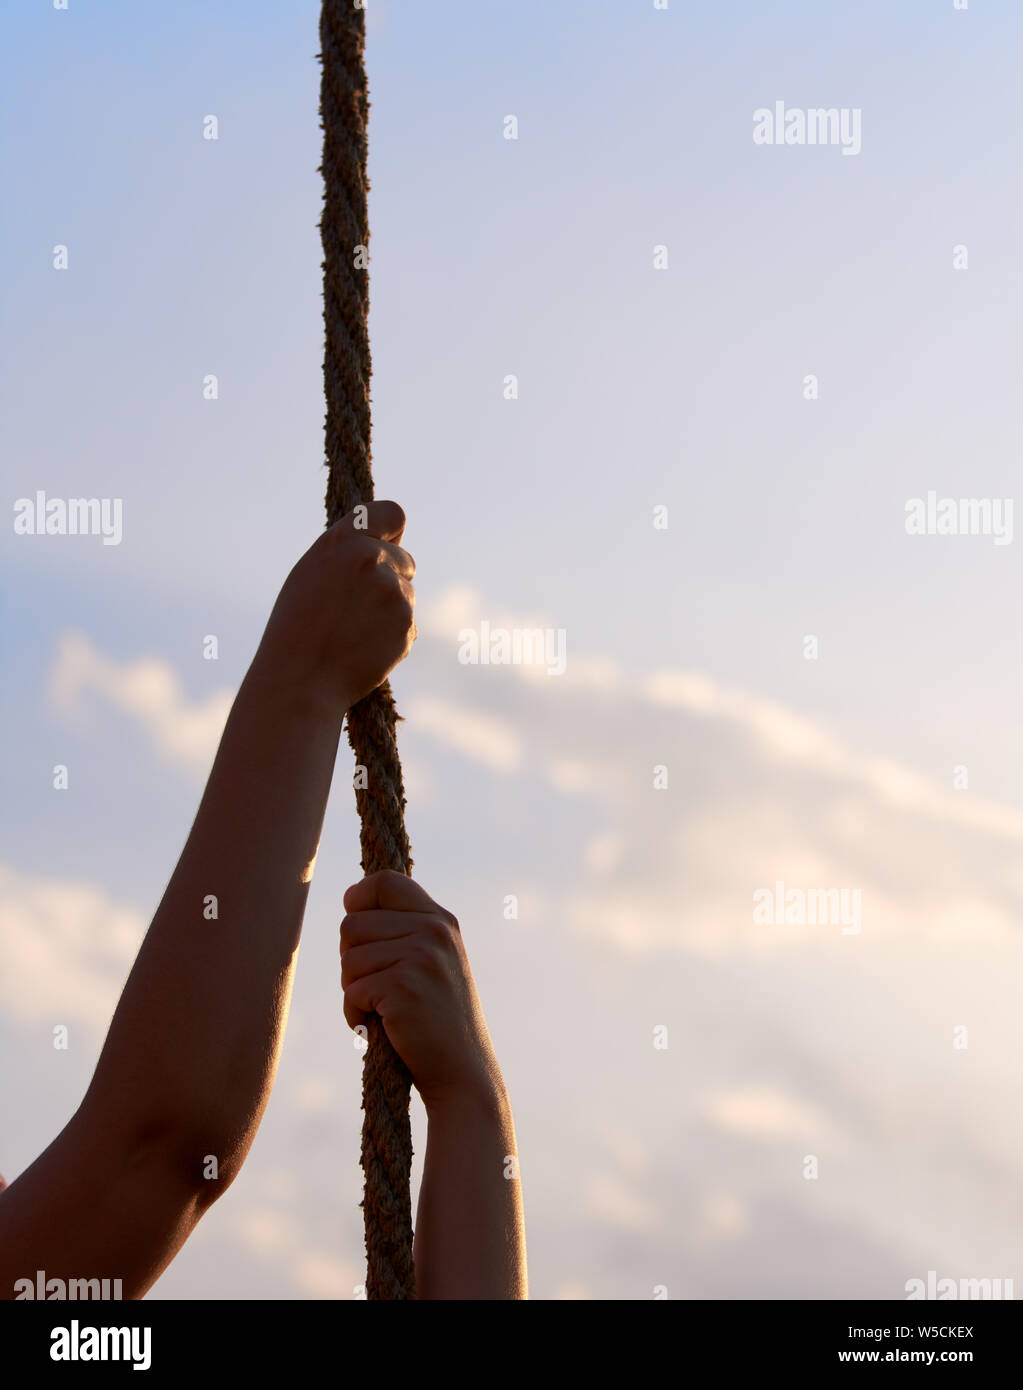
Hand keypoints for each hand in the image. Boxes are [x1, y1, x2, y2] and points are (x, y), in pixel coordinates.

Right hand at [255, 500, 415, 713]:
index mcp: (343, 540)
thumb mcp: (311, 574)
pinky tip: (362, 648)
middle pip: (406, 561)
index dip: (393, 533)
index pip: (393, 514)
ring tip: (352, 632)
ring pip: (406, 596)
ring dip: (390, 612)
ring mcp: (393, 592)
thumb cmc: (296, 628)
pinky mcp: (407, 625)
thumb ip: (349, 553)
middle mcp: (371, 558)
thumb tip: (389, 544)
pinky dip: (392, 638)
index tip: (389, 544)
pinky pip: (408, 627)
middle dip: (392, 578)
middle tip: (355, 607)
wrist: (299, 681)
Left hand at [340, 871, 503, 1109]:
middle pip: (352, 924)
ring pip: (348, 959)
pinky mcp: (403, 987)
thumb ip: (403, 928)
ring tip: (382, 1009)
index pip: (386, 881)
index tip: (357, 924)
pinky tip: (381, 1027)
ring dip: (353, 990)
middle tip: (376, 988)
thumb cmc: (436, 1020)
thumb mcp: (432, 960)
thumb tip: (351, 897)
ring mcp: (420, 957)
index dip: (359, 898)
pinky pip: (351, 991)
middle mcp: (433, 931)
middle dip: (351, 960)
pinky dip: (355, 1015)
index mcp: (440, 920)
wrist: (463, 1072)